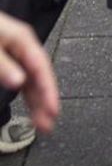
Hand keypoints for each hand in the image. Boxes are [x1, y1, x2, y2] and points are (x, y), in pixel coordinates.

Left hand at [0, 14, 58, 134]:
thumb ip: (4, 64)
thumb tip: (20, 81)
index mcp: (23, 40)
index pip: (41, 68)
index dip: (49, 90)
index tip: (53, 110)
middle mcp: (23, 48)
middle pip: (39, 77)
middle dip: (45, 101)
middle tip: (49, 125)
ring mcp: (17, 54)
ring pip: (31, 80)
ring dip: (37, 101)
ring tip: (42, 123)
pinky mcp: (9, 60)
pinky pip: (23, 80)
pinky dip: (27, 95)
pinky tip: (30, 107)